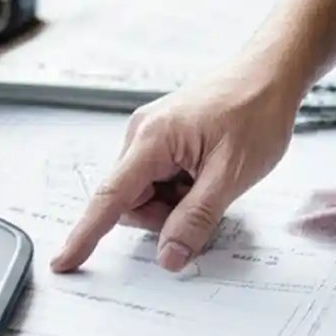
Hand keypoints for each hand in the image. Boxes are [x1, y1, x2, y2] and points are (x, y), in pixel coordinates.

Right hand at [49, 59, 303, 272]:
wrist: (271, 73)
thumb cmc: (256, 111)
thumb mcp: (231, 175)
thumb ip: (196, 219)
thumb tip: (168, 256)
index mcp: (152, 140)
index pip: (110, 198)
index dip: (86, 235)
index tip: (64, 261)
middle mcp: (142, 134)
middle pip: (131, 201)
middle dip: (164, 215)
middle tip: (205, 200)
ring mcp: (153, 134)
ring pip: (147, 193)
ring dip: (175, 202)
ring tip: (211, 179)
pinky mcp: (165, 137)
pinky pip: (160, 178)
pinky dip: (181, 187)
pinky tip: (208, 171)